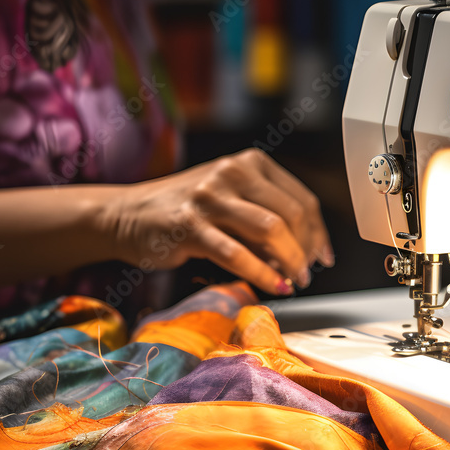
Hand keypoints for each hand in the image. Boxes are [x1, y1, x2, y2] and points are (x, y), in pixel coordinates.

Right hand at [105, 149, 333, 294]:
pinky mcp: (190, 225)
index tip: (323, 256)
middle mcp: (232, 172)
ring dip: (289, 262)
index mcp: (249, 163)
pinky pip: (237, 254)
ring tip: (293, 280)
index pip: (301, 199)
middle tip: (306, 273)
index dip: (319, 233)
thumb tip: (305, 251)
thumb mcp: (230, 199)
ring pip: (271, 230)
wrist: (127, 214)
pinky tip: (271, 285)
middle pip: (292, 215)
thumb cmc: (185, 211)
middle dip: (306, 250)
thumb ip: (266, 217)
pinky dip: (261, 274)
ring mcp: (210, 197)